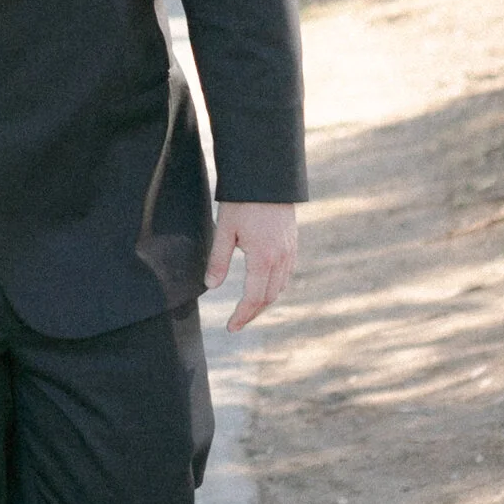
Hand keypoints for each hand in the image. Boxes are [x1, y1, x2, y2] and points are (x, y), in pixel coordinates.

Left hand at [206, 201, 296, 330]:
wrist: (267, 176)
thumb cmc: (242, 201)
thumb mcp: (224, 229)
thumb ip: (218, 260)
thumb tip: (210, 287)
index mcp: (264, 258)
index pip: (254, 298)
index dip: (242, 315)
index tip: (231, 327)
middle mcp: (281, 258)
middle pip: (269, 297)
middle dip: (252, 313)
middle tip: (237, 323)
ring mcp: (290, 251)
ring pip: (280, 287)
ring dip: (264, 301)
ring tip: (247, 308)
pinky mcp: (293, 243)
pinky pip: (286, 274)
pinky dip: (274, 286)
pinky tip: (263, 286)